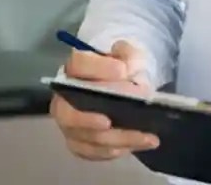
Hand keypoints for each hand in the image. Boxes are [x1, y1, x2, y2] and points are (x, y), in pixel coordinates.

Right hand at [49, 40, 160, 160]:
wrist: (122, 90)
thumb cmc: (122, 71)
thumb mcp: (129, 57)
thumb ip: (130, 59)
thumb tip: (129, 71)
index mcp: (76, 69)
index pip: (78, 64)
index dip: (98, 68)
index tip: (122, 71)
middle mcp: (64, 98)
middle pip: (67, 113)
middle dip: (87, 120)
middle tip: (108, 122)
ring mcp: (69, 124)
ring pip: (85, 137)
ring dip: (116, 139)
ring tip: (146, 138)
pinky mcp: (78, 143)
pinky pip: (91, 152)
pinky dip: (112, 152)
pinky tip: (135, 147)